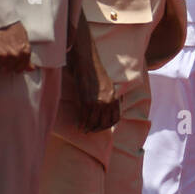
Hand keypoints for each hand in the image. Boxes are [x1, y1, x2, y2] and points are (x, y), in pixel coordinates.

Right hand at [68, 17, 120, 132]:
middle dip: (98, 129)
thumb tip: (109, 107)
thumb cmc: (95, 72)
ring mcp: (97, 102)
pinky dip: (82, 123)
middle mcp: (108, 101)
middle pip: (105, 123)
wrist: (87, 63)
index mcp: (114, 96)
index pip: (116, 117)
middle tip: (92, 130)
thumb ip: (109, 96)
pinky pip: (85, 118)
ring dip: (89, 128)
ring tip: (84, 129)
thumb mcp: (108, 85)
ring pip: (94, 122)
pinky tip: (79, 125)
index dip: (109, 125)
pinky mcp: (87, 101)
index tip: (103, 126)